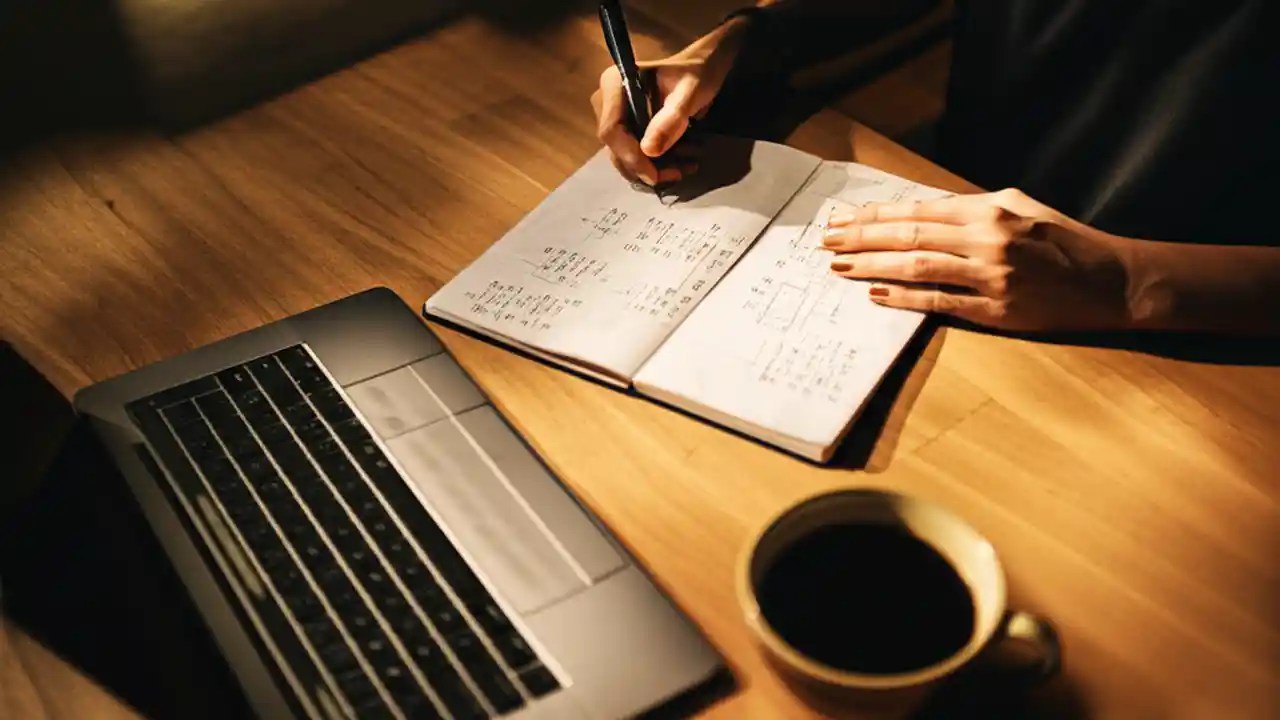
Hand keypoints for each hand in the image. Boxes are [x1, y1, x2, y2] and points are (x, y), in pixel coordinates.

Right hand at [590, 18, 748, 185]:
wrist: (704, 67)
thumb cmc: (697, 73)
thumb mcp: (689, 92)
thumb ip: (671, 118)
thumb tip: (649, 150)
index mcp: (614, 84)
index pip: (612, 130)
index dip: (630, 157)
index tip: (654, 176)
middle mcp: (607, 100)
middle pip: (615, 146)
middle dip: (644, 166)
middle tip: (676, 174)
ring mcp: (615, 115)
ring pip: (624, 154)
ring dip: (652, 169)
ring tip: (683, 169)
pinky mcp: (626, 126)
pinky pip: (633, 152)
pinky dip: (655, 164)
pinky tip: (679, 165)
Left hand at [823, 188, 1135, 331]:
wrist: (1111, 281)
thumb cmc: (1064, 241)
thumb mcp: (1021, 208)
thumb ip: (973, 208)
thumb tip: (922, 211)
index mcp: (992, 210)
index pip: (919, 210)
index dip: (876, 215)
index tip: (843, 219)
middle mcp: (989, 238)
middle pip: (910, 236)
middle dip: (862, 238)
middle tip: (827, 242)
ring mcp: (992, 275)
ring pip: (918, 267)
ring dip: (873, 267)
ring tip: (840, 267)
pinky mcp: (997, 309)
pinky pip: (940, 302)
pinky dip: (904, 299)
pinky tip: (876, 296)